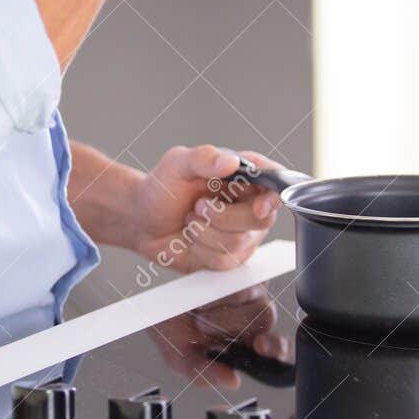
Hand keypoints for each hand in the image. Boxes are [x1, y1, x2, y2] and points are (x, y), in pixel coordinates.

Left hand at [127, 144, 281, 274]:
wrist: (143, 219)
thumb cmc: (163, 188)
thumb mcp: (178, 164)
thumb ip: (204, 157)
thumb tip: (230, 161)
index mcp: (244, 176)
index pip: (275, 182)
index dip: (274, 196)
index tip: (258, 206)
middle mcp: (249, 205)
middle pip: (261, 219)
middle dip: (222, 216)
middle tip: (199, 205)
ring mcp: (243, 234)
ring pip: (238, 242)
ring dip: (204, 232)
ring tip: (191, 219)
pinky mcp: (230, 258)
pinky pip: (224, 261)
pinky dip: (200, 249)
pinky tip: (192, 238)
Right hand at [146, 284, 290, 381]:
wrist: (148, 298)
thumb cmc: (167, 329)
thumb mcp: (181, 359)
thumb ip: (206, 374)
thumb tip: (233, 382)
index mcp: (244, 344)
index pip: (278, 348)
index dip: (275, 347)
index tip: (261, 346)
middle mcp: (251, 319)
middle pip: (264, 321)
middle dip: (230, 325)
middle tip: (202, 326)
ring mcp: (248, 293)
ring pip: (252, 300)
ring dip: (223, 308)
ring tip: (199, 310)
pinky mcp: (239, 272)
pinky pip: (242, 280)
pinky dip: (222, 290)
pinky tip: (205, 294)